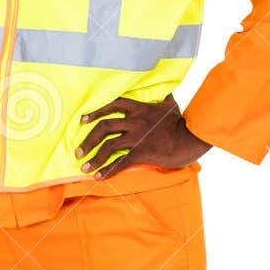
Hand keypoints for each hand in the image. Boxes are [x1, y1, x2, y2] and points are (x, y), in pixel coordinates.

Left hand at [76, 95, 210, 179]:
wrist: (190, 139)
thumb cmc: (182, 123)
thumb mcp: (171, 106)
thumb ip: (164, 99)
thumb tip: (167, 93)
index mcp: (139, 109)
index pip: (112, 105)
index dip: (96, 111)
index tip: (83, 120)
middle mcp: (135, 121)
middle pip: (104, 127)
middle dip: (88, 140)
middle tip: (79, 151)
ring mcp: (137, 137)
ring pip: (108, 146)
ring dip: (94, 158)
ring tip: (84, 167)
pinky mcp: (141, 152)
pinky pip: (120, 162)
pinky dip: (107, 170)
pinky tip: (99, 177)